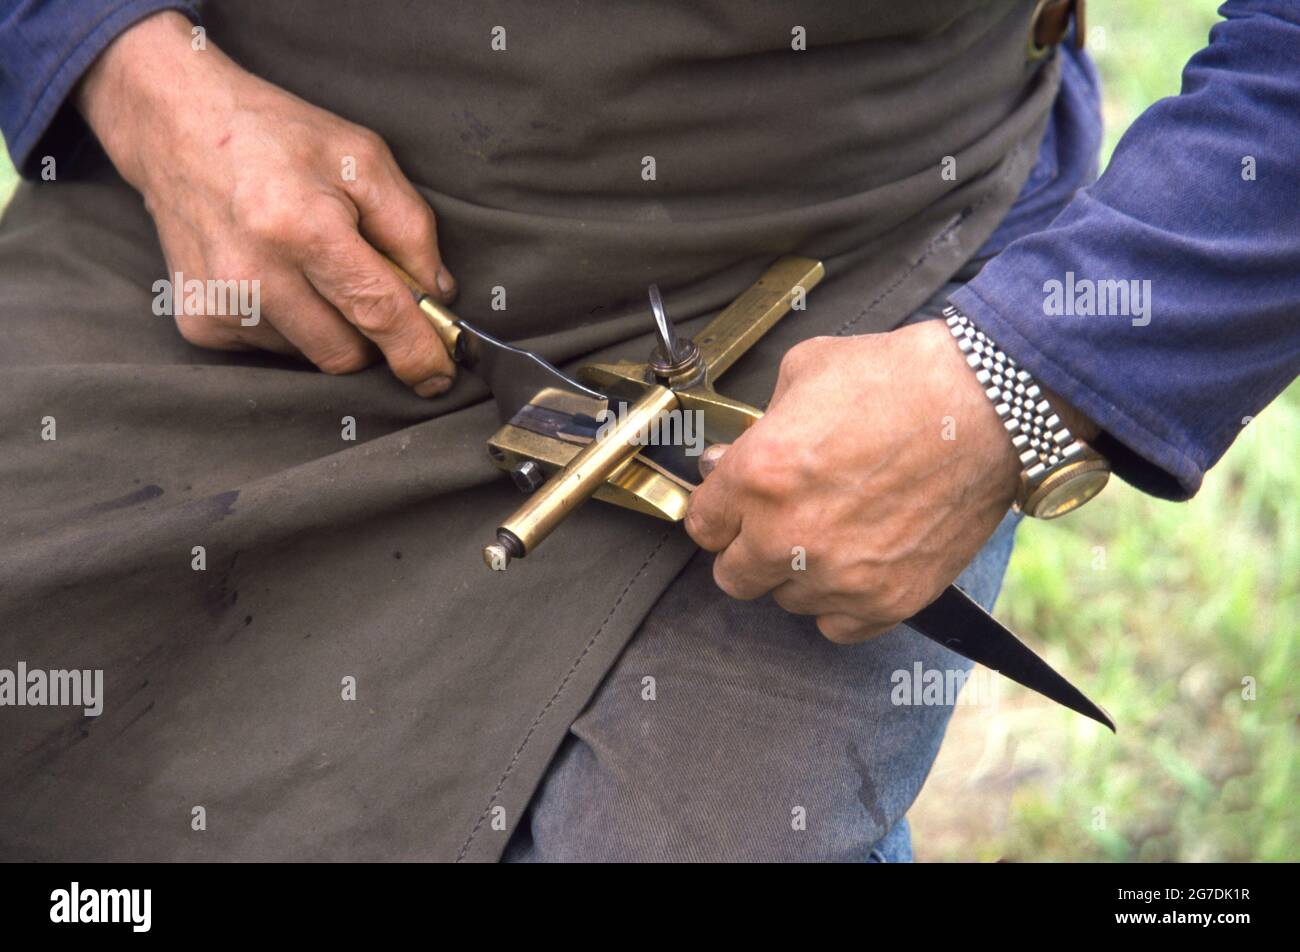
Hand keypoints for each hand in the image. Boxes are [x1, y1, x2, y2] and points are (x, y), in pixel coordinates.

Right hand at [78, 12, 456, 395]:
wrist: (174, 126)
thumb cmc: (279, 137)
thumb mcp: (363, 159)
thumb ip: (412, 230)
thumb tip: (437, 297)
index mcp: (303, 226)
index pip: (376, 311)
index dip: (417, 353)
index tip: (440, 377)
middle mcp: (255, 273)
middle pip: (347, 353)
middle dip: (373, 335)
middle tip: (370, 286)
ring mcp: (223, 303)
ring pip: (312, 355)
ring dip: (329, 325)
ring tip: (308, 264)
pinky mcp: (200, 322)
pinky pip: (274, 349)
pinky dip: (290, 324)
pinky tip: (273, 274)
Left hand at [684, 319, 1022, 642]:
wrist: (987, 403)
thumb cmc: (900, 379)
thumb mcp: (804, 373)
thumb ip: (757, 428)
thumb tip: (729, 459)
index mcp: (759, 476)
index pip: (702, 525)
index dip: (718, 511)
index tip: (732, 507)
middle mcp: (789, 535)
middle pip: (733, 577)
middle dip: (748, 547)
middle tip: (777, 522)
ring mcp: (839, 575)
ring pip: (787, 601)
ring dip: (799, 574)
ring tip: (831, 532)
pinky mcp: (888, 600)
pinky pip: (837, 626)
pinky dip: (841, 602)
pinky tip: (855, 565)